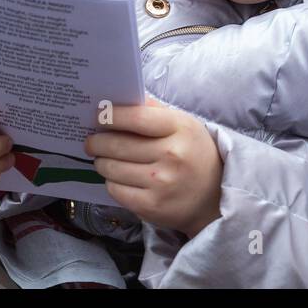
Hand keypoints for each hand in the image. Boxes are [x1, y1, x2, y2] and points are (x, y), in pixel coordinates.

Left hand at [85, 98, 223, 237]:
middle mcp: (172, 155)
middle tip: (91, 141)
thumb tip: (117, 101)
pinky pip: (115, 190)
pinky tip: (117, 177)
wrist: (215, 196)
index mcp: (180, 128)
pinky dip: (111, 182)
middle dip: (97, 141)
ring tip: (103, 159)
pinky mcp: (152, 206)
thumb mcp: (182, 124)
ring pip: (111, 168)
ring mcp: (161, 183)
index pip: (135, 118)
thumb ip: (152, 110)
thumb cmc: (193, 153)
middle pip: (117, 144)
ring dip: (101, 162)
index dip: (110, 116)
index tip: (99, 116)